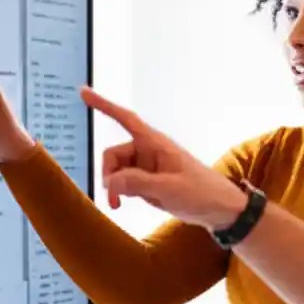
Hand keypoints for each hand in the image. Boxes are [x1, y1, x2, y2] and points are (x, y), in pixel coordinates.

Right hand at [81, 87, 247, 228]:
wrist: (221, 211)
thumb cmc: (201, 193)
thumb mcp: (169, 189)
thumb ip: (138, 183)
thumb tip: (109, 181)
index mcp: (155, 144)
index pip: (126, 119)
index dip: (104, 105)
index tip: (83, 92)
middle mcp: (149, 152)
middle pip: (114, 154)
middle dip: (109, 174)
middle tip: (114, 198)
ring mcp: (148, 167)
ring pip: (117, 171)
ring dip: (114, 187)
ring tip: (119, 205)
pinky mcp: (148, 182)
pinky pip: (124, 182)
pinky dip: (120, 192)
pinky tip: (123, 204)